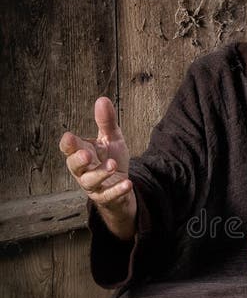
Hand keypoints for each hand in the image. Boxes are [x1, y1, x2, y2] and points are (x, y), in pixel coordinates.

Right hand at [59, 97, 136, 239]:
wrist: (122, 186)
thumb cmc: (111, 159)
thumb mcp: (111, 139)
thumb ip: (106, 122)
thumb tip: (102, 99)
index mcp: (81, 153)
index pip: (68, 149)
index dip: (68, 144)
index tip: (70, 137)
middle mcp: (83, 171)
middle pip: (74, 167)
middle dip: (78, 160)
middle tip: (87, 154)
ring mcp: (93, 186)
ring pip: (90, 182)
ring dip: (100, 173)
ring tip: (113, 165)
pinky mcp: (106, 197)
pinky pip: (109, 195)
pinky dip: (117, 190)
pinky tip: (128, 183)